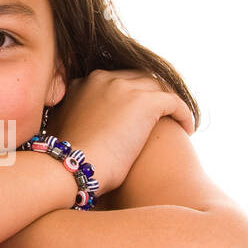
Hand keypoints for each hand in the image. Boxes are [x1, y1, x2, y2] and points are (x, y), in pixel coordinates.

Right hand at [46, 69, 193, 195]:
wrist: (71, 168)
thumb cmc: (64, 161)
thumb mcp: (59, 131)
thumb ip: (68, 119)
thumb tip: (77, 128)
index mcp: (83, 84)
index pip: (115, 80)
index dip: (129, 95)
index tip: (136, 113)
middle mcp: (104, 79)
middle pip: (139, 78)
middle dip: (151, 95)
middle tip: (162, 115)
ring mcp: (125, 88)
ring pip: (158, 87)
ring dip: (169, 103)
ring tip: (176, 121)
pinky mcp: (145, 102)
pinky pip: (174, 102)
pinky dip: (183, 114)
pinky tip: (187, 130)